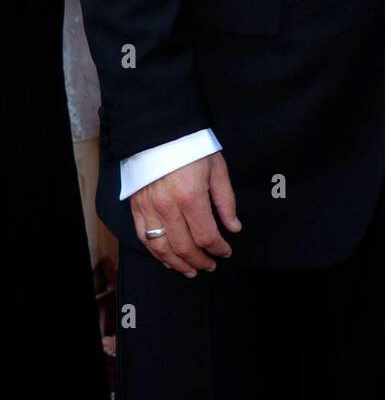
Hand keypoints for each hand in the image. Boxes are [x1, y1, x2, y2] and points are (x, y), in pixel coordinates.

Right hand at [130, 151, 241, 275]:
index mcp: (191, 196)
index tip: (226, 251)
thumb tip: (234, 227)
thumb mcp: (217, 168)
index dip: (218, 248)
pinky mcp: (136, 206)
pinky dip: (156, 253)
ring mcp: (149, 207)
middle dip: (200, 261)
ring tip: (190, 270)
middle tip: (210, 266)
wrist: (159, 129)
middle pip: (184, 246)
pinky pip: (144, 238)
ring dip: (177, 264)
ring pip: (161, 248)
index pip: (206, 235)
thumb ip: (226, 201)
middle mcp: (167, 206)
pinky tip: (167, 258)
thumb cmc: (191, 145)